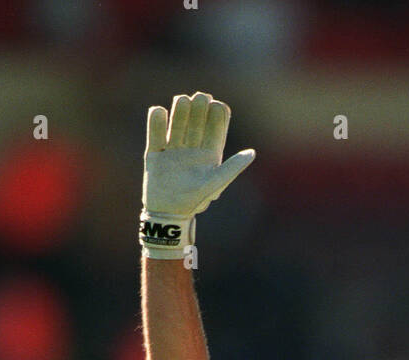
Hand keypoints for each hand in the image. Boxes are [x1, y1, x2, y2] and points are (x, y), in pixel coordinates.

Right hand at [141, 92, 254, 256]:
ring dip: (180, 112)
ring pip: (177, 125)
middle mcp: (192, 149)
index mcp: (209, 154)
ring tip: (183, 100)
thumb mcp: (215, 184)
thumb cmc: (194, 200)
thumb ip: (232, 168)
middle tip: (201, 97)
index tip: (217, 105)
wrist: (168, 214)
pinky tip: (159, 111)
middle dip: (199, 109)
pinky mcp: (155, 153)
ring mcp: (173, 149)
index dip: (217, 116)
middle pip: (196, 123)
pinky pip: (156, 134)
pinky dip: (156, 123)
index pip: (215, 129)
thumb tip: (252, 153)